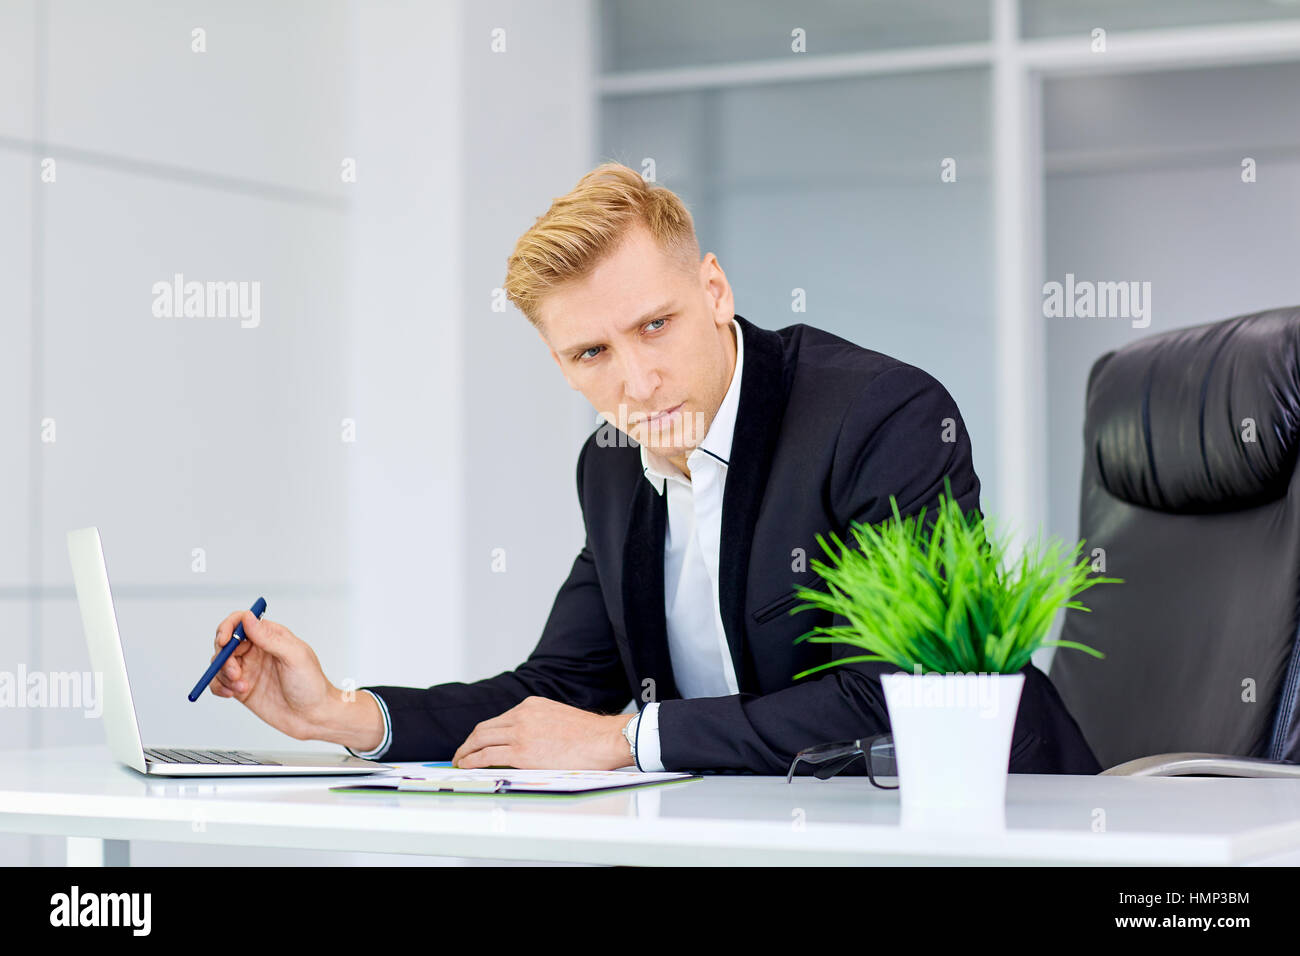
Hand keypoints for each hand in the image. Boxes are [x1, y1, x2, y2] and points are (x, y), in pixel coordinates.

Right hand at [208, 610, 380, 749]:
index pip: (241, 621)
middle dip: (224, 656)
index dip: (228, 627)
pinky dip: (218, 686)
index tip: (224, 641)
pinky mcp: (241, 688)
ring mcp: (248, 669)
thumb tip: (248, 618)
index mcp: (271, 636)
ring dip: (223, 674)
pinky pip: (218, 682)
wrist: (313, 717)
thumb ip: (269, 638)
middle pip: (226, 642)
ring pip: (220, 663)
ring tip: (242, 687)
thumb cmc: (311, 685)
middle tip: (235, 672)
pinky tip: (232, 693)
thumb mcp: (294, 657)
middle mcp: (257, 650)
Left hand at [452, 697, 633, 769]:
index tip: (476, 743)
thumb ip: (539, 726)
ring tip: (459, 762)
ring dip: (466, 752)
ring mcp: (520, 732)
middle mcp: (522, 715)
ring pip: (480, 741)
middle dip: (468, 742)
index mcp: (531, 705)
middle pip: (484, 728)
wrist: (604, 740)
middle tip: (461, 753)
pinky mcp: (521, 752)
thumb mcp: (558, 719)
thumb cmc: (590, 736)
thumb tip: (528, 743)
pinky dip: (472, 761)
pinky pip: (486, 756)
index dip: (482, 734)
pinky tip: (466, 766)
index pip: (498, 720)